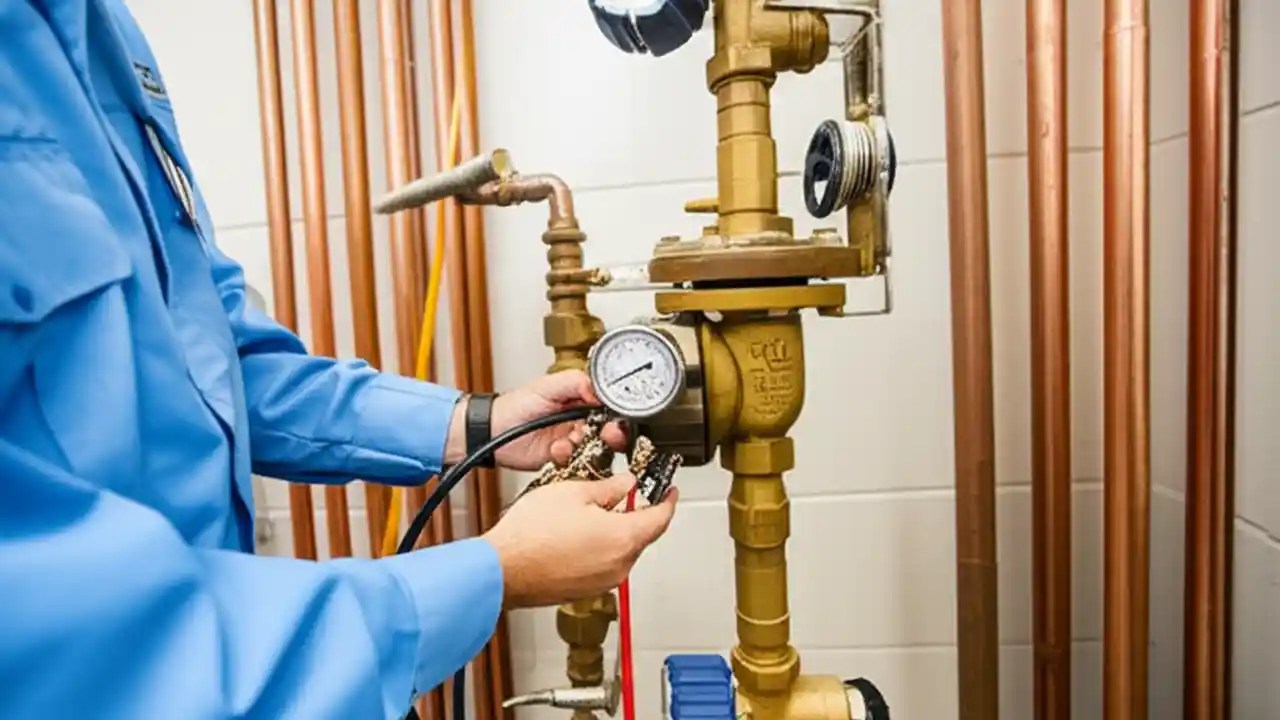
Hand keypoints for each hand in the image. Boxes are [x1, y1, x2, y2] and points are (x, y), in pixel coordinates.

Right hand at [483, 474, 678, 608]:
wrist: (501, 571)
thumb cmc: (530, 535)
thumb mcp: (574, 493)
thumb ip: (609, 488)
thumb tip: (625, 485)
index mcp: (623, 538)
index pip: (661, 518)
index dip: (667, 501)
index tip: (669, 492)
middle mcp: (619, 566)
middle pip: (640, 536)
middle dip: (634, 514)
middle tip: (622, 496)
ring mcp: (602, 582)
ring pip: (620, 551)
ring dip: (612, 532)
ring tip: (586, 514)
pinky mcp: (585, 590)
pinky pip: (602, 565)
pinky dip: (596, 549)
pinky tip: (573, 536)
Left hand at [486, 370, 626, 470]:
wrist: (491, 432)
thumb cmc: (516, 405)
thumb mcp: (547, 385)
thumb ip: (575, 382)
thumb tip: (600, 389)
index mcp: (581, 401)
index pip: (610, 408)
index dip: (618, 415)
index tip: (618, 419)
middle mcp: (580, 422)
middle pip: (610, 432)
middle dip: (612, 435)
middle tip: (607, 434)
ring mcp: (572, 442)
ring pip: (595, 450)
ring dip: (585, 446)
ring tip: (569, 441)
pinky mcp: (562, 460)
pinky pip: (576, 463)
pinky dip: (567, 457)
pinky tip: (555, 450)